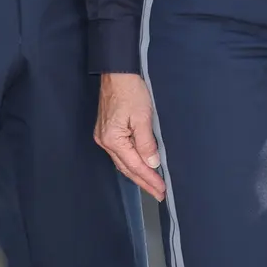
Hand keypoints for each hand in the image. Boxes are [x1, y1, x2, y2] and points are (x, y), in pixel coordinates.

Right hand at [95, 72, 164, 200]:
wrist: (117, 73)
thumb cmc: (130, 91)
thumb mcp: (143, 117)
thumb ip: (147, 143)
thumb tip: (152, 164)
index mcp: (112, 139)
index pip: (134, 166)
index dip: (149, 179)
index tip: (162, 189)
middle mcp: (104, 142)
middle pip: (127, 168)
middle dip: (144, 182)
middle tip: (159, 193)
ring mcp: (104, 137)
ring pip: (123, 162)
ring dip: (138, 174)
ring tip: (152, 185)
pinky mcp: (107, 132)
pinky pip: (120, 154)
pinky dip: (131, 162)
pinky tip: (139, 167)